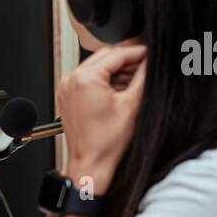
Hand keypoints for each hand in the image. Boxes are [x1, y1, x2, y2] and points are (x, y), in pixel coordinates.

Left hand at [57, 43, 146, 191]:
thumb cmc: (105, 142)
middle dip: (127, 59)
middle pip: (104, 57)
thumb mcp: (132, 104)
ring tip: (135, 79)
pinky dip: (104, 80)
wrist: (90, 163)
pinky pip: (87, 79)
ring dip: (116, 70)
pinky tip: (120, 88)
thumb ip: (143, 76)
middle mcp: (71, 80)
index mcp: (85, 79)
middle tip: (145, 65)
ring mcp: (66, 88)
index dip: (137, 52)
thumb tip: (149, 62)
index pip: (116, 54)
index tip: (150, 53)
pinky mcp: (67, 97)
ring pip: (96, 67)